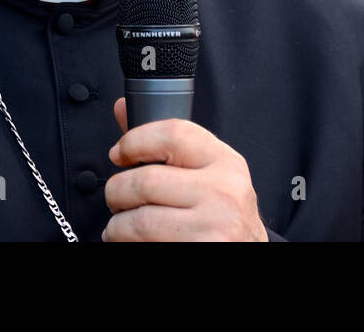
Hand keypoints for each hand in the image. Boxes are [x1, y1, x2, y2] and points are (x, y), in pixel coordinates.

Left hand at [102, 97, 268, 241]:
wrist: (248, 254)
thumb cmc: (223, 214)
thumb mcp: (207, 174)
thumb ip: (166, 143)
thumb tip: (124, 109)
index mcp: (225, 162)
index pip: (173, 134)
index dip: (134, 140)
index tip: (119, 153)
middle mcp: (224, 192)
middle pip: (146, 180)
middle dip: (117, 191)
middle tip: (116, 198)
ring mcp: (215, 226)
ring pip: (140, 219)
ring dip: (117, 224)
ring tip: (119, 226)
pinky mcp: (200, 250)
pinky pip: (145, 244)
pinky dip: (126, 243)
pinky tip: (131, 241)